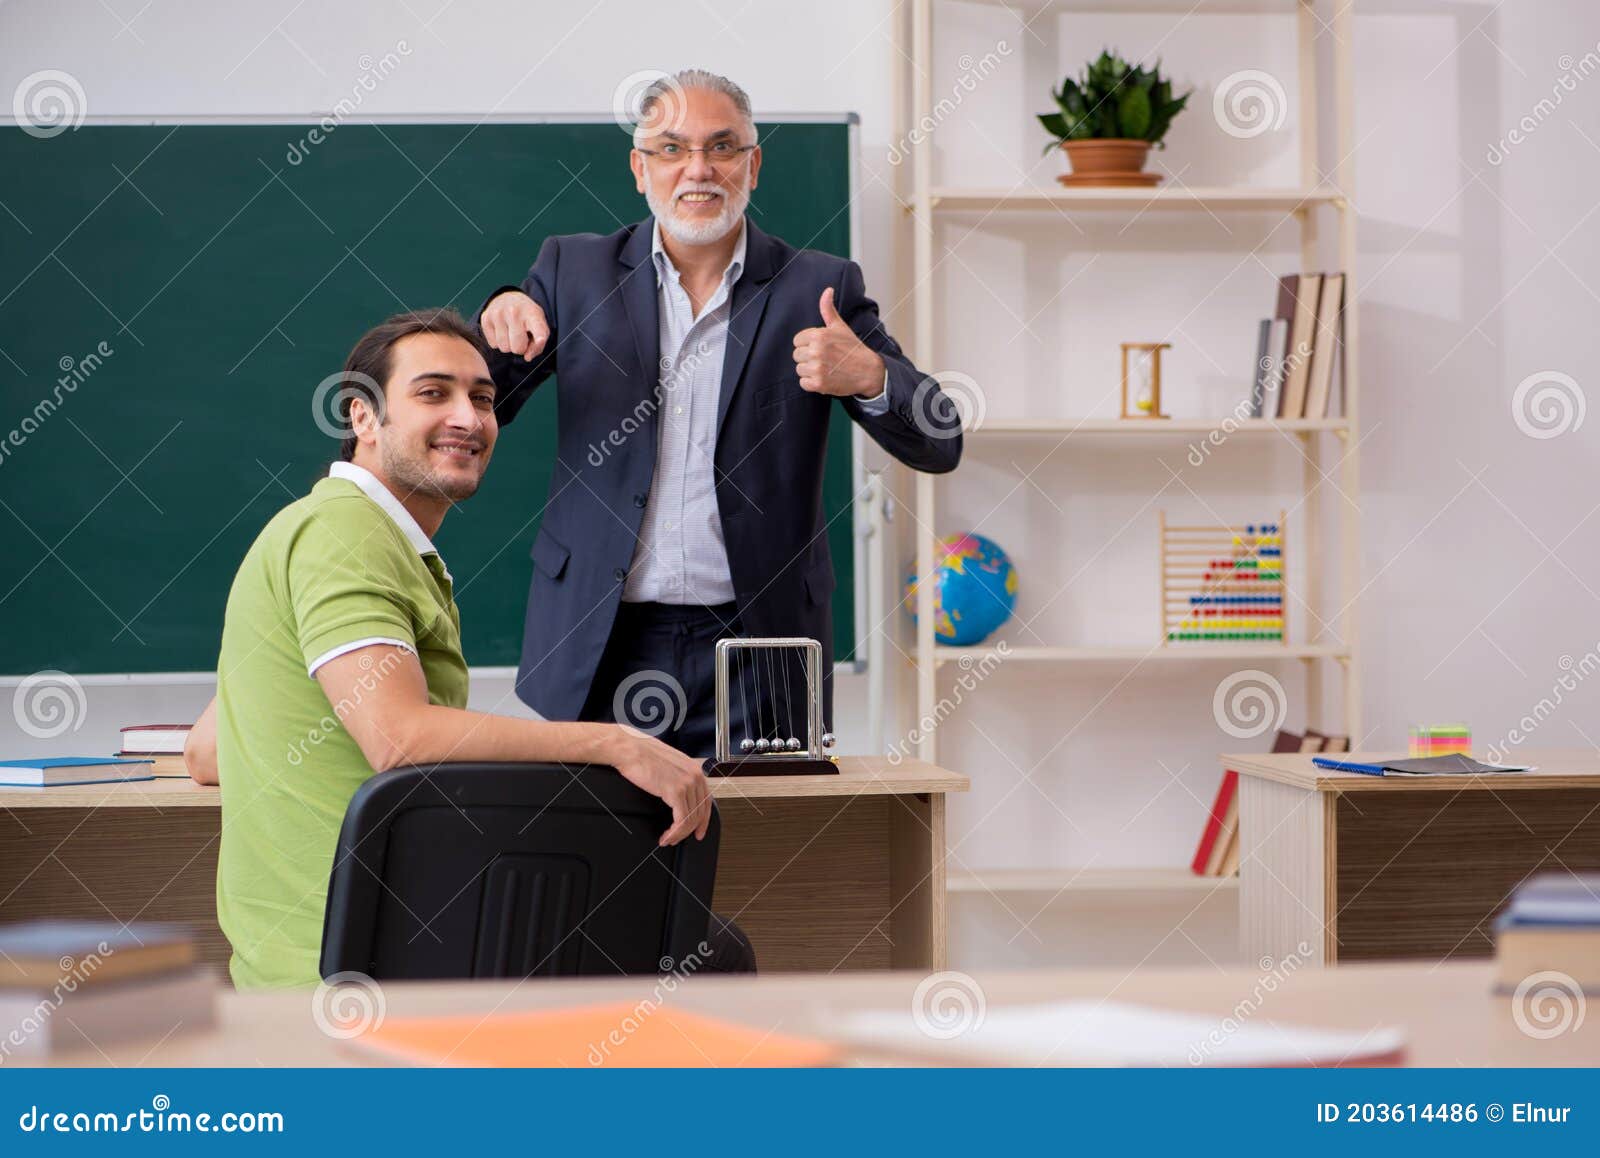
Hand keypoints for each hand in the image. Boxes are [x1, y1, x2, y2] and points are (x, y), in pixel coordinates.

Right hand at [481, 290, 549, 362]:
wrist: (509, 299)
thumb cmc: (527, 318)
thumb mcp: (539, 327)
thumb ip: (538, 345)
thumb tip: (527, 357)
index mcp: (533, 314)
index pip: (538, 330)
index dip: (539, 339)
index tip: (541, 340)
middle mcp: (514, 311)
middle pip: (517, 348)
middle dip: (520, 347)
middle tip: (520, 336)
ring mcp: (498, 313)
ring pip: (504, 348)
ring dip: (508, 345)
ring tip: (510, 333)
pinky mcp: (485, 318)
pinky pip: (493, 344)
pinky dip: (498, 341)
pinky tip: (502, 330)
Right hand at [604, 727, 711, 845]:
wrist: (628, 749)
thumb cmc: (641, 754)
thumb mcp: (667, 765)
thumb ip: (677, 778)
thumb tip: (677, 796)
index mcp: (694, 768)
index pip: (706, 800)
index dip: (703, 819)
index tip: (698, 830)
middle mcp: (694, 775)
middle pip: (700, 812)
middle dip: (690, 830)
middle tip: (679, 839)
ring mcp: (687, 783)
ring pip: (691, 819)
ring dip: (679, 834)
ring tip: (668, 839)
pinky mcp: (676, 791)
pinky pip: (681, 820)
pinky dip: (675, 833)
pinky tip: (666, 836)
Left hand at [792, 287, 884, 398]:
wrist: (868, 371)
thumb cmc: (852, 348)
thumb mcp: (840, 327)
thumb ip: (828, 309)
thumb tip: (827, 290)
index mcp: (819, 335)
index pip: (797, 341)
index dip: (807, 345)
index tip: (820, 348)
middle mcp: (816, 351)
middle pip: (797, 355)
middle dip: (808, 358)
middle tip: (825, 359)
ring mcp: (817, 368)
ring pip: (799, 369)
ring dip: (810, 371)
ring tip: (825, 368)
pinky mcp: (818, 384)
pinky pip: (803, 383)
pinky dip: (812, 383)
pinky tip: (824, 378)